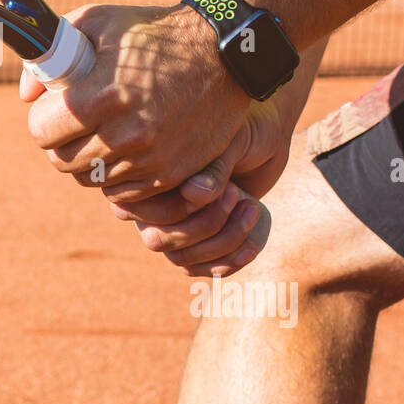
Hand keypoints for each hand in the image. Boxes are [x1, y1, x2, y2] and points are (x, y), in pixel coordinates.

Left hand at [20, 3, 252, 202]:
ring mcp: (151, 160)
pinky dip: (116, 175)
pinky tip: (124, 147)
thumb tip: (26, 94)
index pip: (42, 132)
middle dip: (60, 141)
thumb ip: (52, 54)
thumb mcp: (98, 23)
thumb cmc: (155, 33)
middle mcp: (127, 134)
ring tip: (101, 130)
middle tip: (73, 121)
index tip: (52, 106)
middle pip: (61, 162)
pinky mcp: (171, 174)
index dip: (41, 118)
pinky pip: (123, 192)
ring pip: (90, 180)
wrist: (225, 52)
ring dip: (87, 159)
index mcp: (103, 96)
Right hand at [103, 86, 294, 276]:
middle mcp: (149, 208)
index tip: (219, 186)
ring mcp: (173, 230)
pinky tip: (253, 243)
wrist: (264, 137)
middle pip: (158, 240)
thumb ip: (209, 170)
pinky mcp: (200, 245)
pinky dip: (231, 260)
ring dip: (224, 241)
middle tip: (237, 193)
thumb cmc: (236, 134)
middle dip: (205, 224)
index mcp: (141, 179)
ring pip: (183, 259)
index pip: (139, 211)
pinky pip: (204, 269)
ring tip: (253, 208)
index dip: (178, 207)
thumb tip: (192, 195)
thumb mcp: (225, 145)